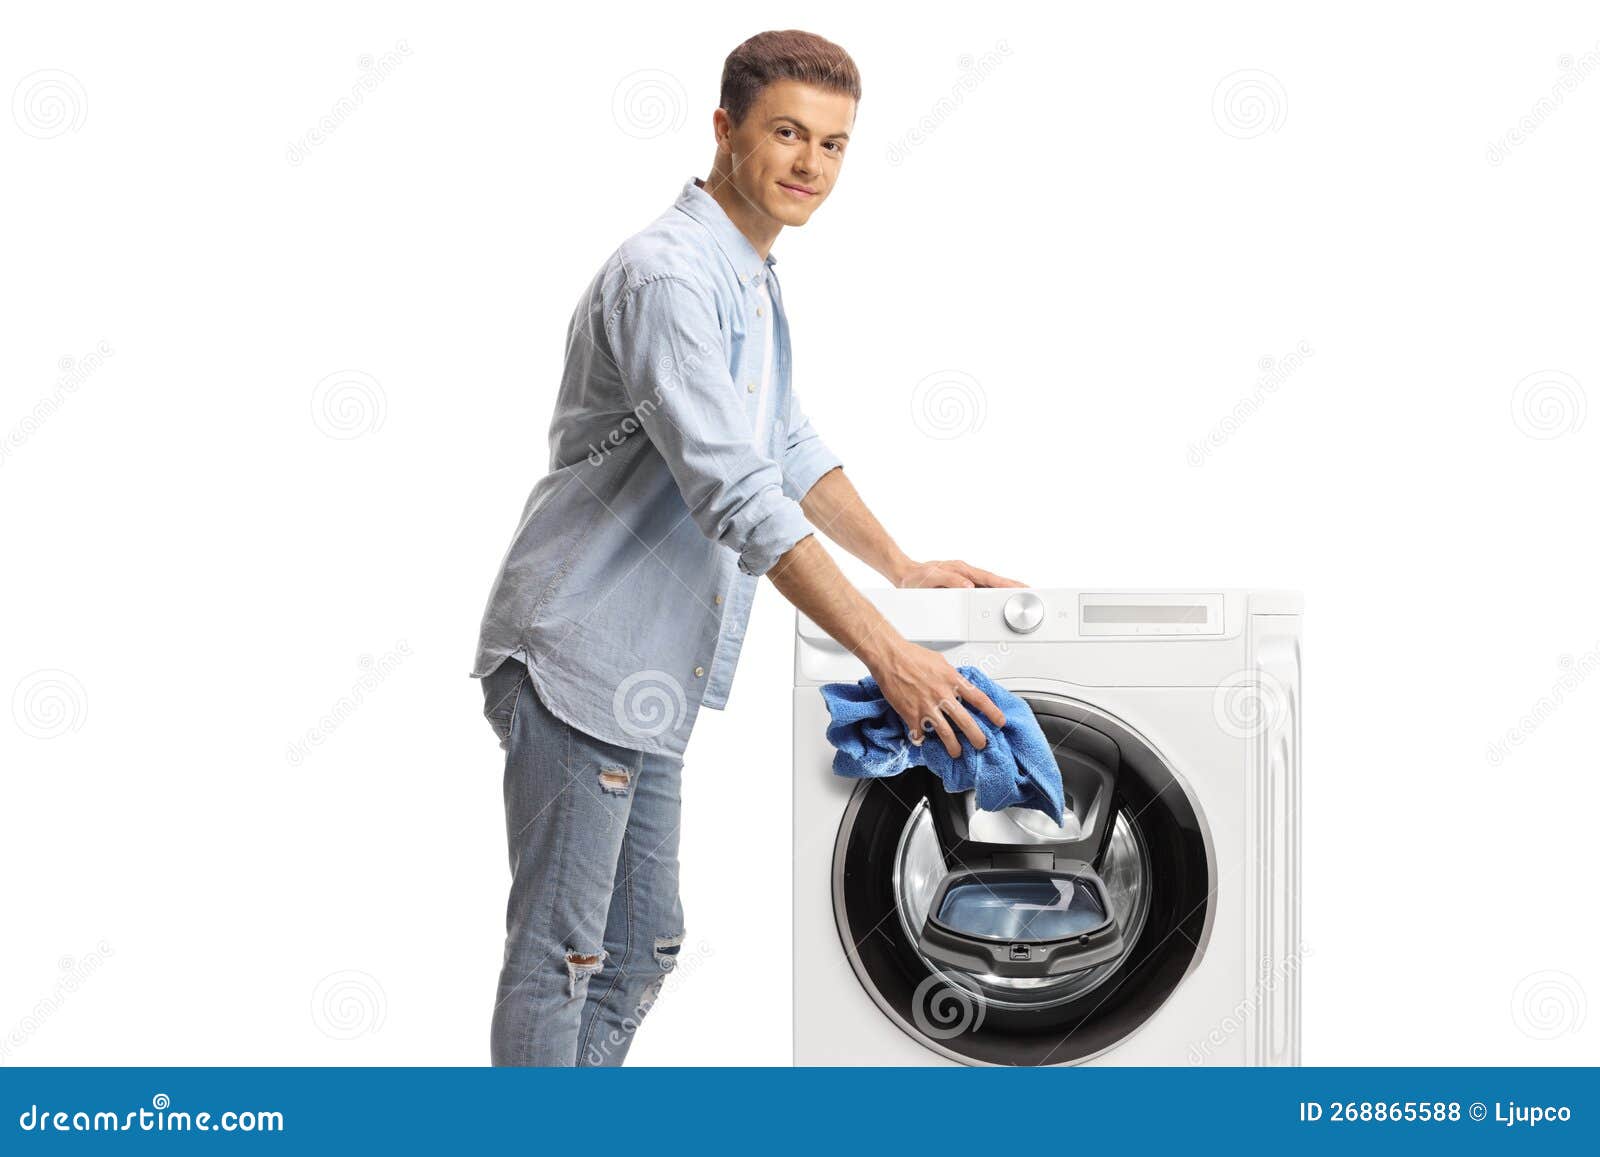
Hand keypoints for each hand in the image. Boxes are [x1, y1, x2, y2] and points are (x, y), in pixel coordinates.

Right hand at [868, 640, 1006, 757]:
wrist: (890, 657)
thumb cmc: (912, 655)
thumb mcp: (940, 662)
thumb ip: (950, 676)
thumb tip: (957, 684)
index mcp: (952, 680)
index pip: (979, 699)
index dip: (993, 712)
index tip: (1000, 722)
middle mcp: (943, 695)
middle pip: (967, 722)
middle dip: (977, 737)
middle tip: (981, 744)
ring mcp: (927, 707)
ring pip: (946, 734)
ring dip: (953, 746)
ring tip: (956, 752)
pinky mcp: (911, 714)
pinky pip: (919, 733)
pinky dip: (921, 739)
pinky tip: (922, 740)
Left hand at [894, 559, 1025, 588]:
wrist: (904, 575)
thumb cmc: (916, 576)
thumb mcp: (931, 578)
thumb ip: (950, 581)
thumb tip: (969, 587)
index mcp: (963, 571)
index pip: (990, 579)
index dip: (1006, 584)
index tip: (1021, 588)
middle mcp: (967, 575)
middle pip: (994, 583)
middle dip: (1012, 588)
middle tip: (1029, 593)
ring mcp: (965, 580)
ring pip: (989, 588)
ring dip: (1004, 593)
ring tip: (1020, 599)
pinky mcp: (962, 587)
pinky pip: (980, 592)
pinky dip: (991, 597)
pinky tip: (999, 603)